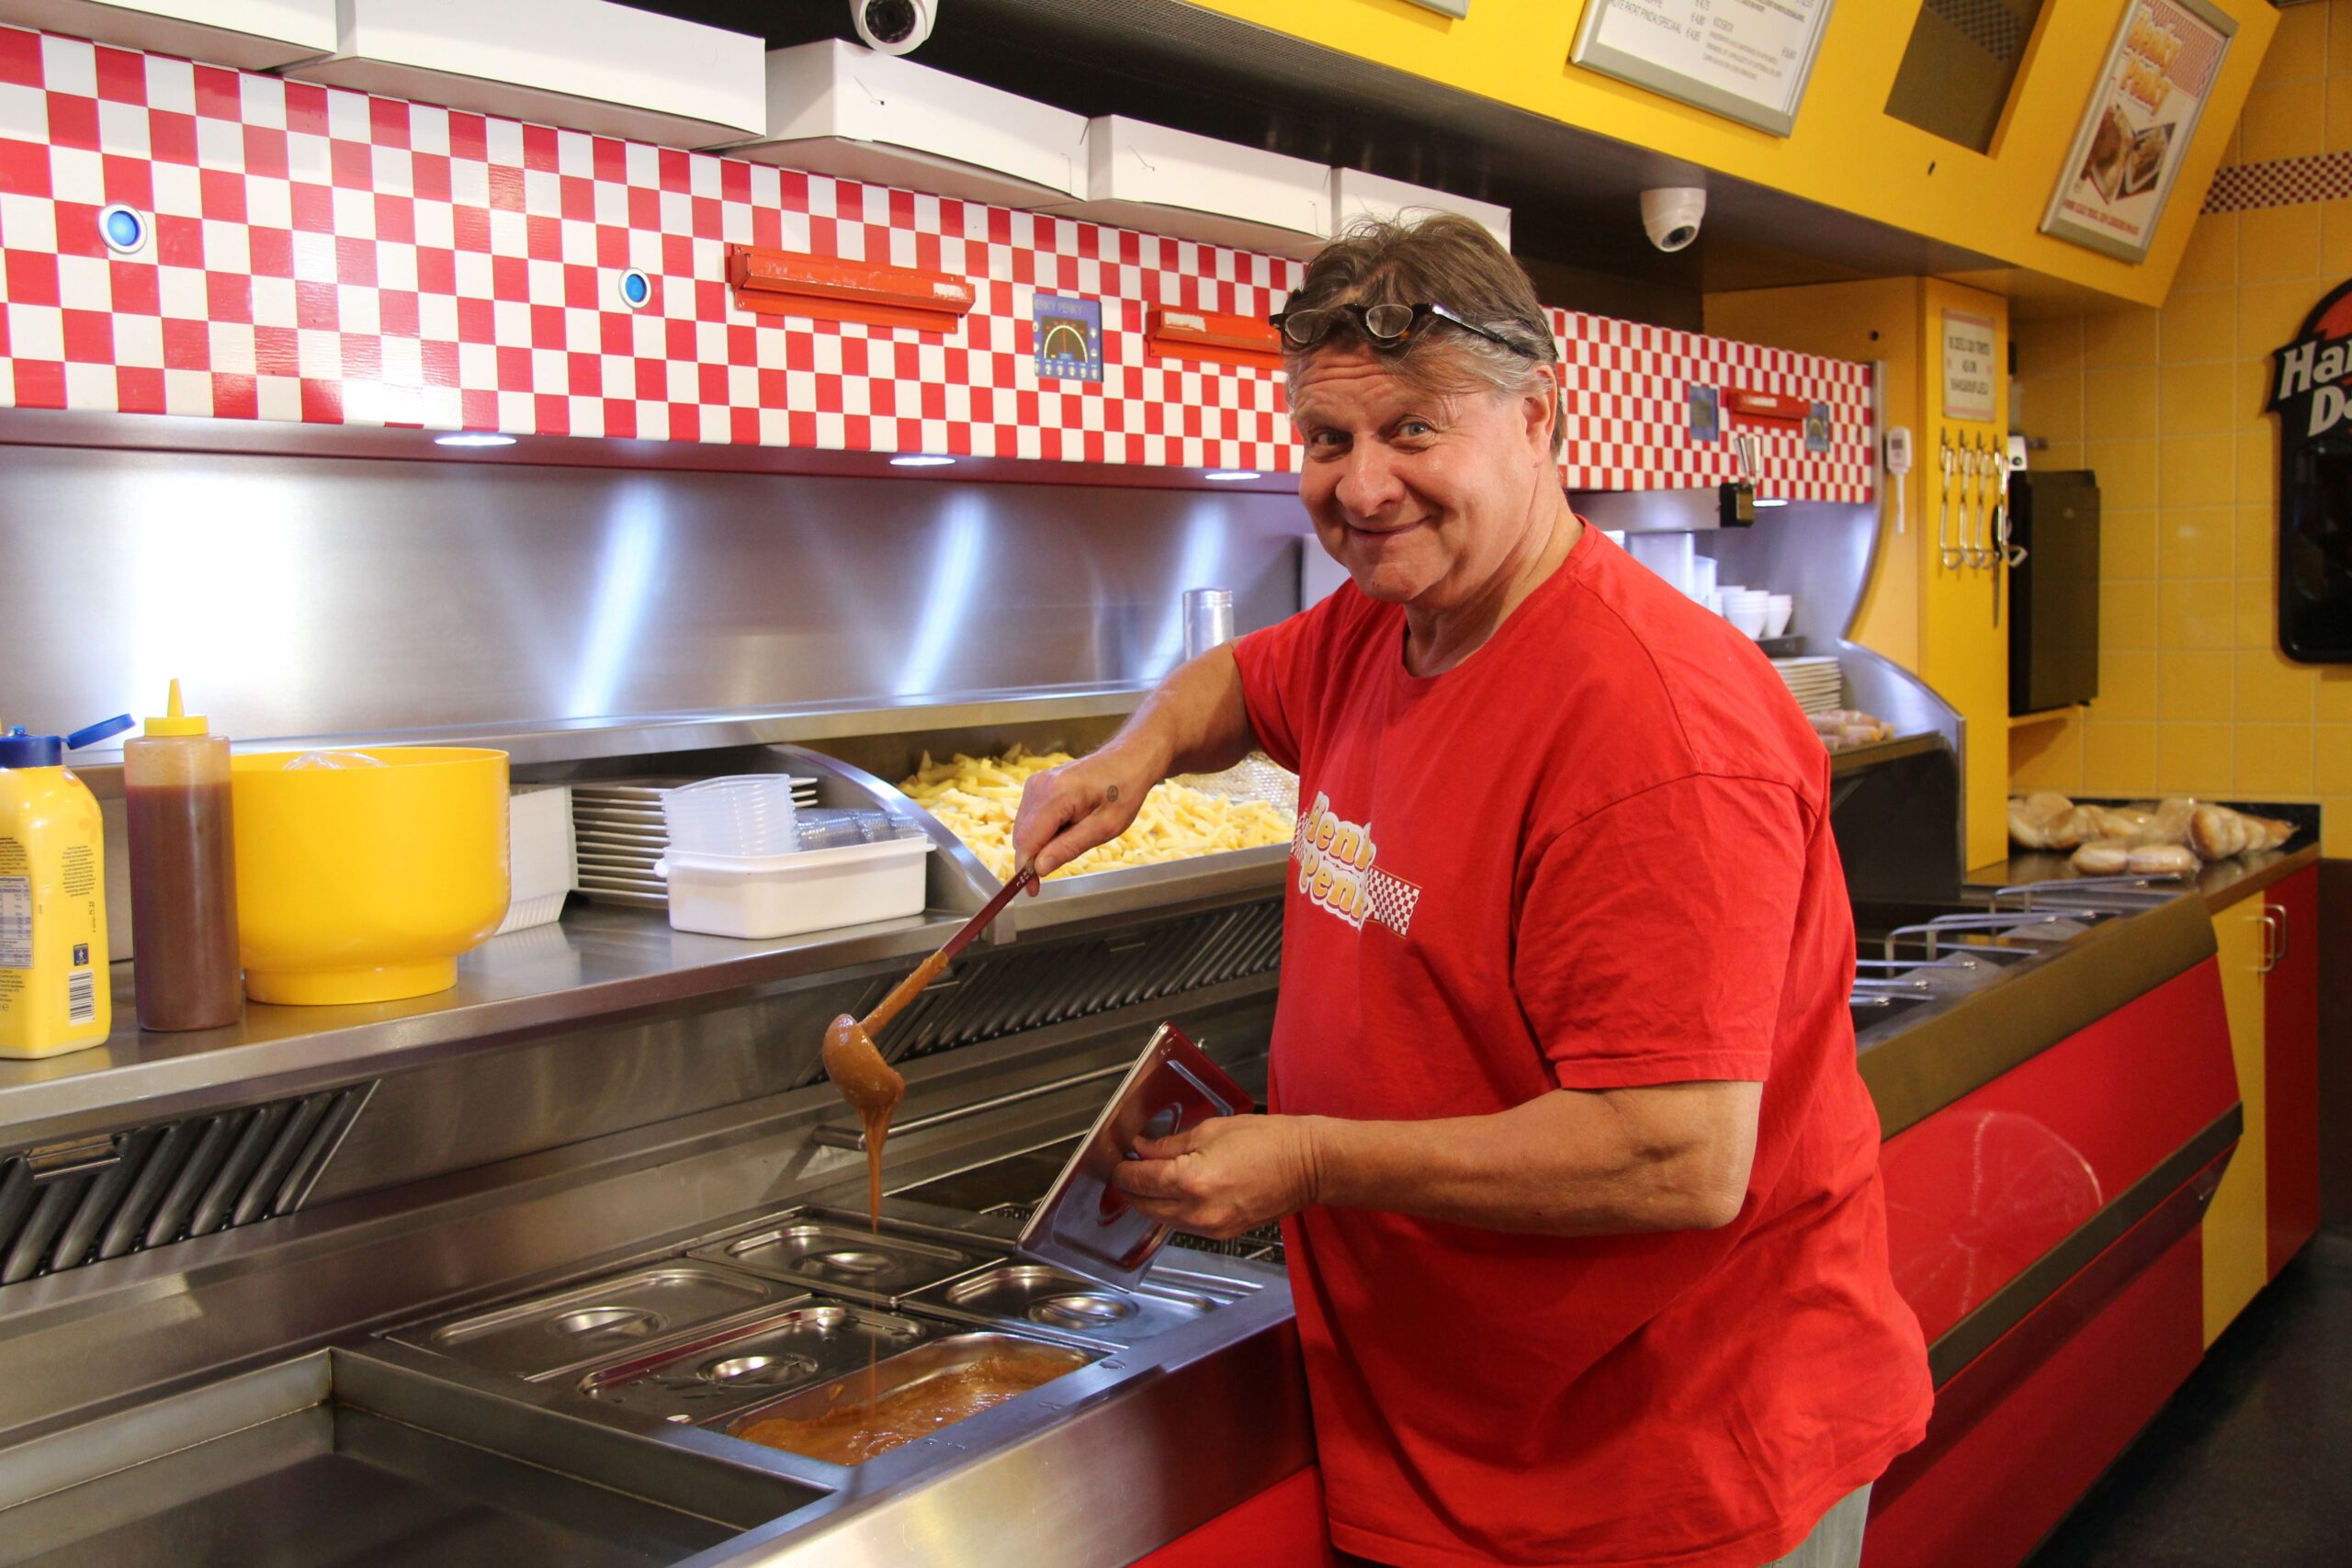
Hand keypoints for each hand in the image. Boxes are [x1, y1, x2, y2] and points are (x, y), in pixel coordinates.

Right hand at [1011, 746, 1155, 883]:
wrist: (1128, 760)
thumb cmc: (1123, 792)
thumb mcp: (1104, 827)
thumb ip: (1069, 847)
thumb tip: (1038, 868)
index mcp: (1054, 795)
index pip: (1026, 841)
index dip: (1026, 869)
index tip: (1033, 890)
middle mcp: (1038, 786)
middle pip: (1021, 836)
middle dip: (1034, 858)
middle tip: (1061, 865)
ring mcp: (1035, 783)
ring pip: (1024, 828)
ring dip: (1041, 843)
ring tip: (1075, 836)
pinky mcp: (1037, 784)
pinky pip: (1030, 817)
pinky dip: (1043, 831)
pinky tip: (1068, 826)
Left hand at [1109, 1114, 1323, 1238]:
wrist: (1308, 1165)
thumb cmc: (1270, 1142)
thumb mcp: (1212, 1130)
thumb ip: (1171, 1143)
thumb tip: (1144, 1149)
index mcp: (1191, 1180)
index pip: (1139, 1181)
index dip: (1123, 1170)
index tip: (1119, 1161)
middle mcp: (1197, 1211)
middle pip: (1144, 1206)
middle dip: (1133, 1188)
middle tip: (1131, 1168)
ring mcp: (1211, 1227)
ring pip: (1162, 1219)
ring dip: (1153, 1200)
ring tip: (1155, 1177)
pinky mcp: (1223, 1233)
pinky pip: (1185, 1225)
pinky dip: (1174, 1210)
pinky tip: (1179, 1191)